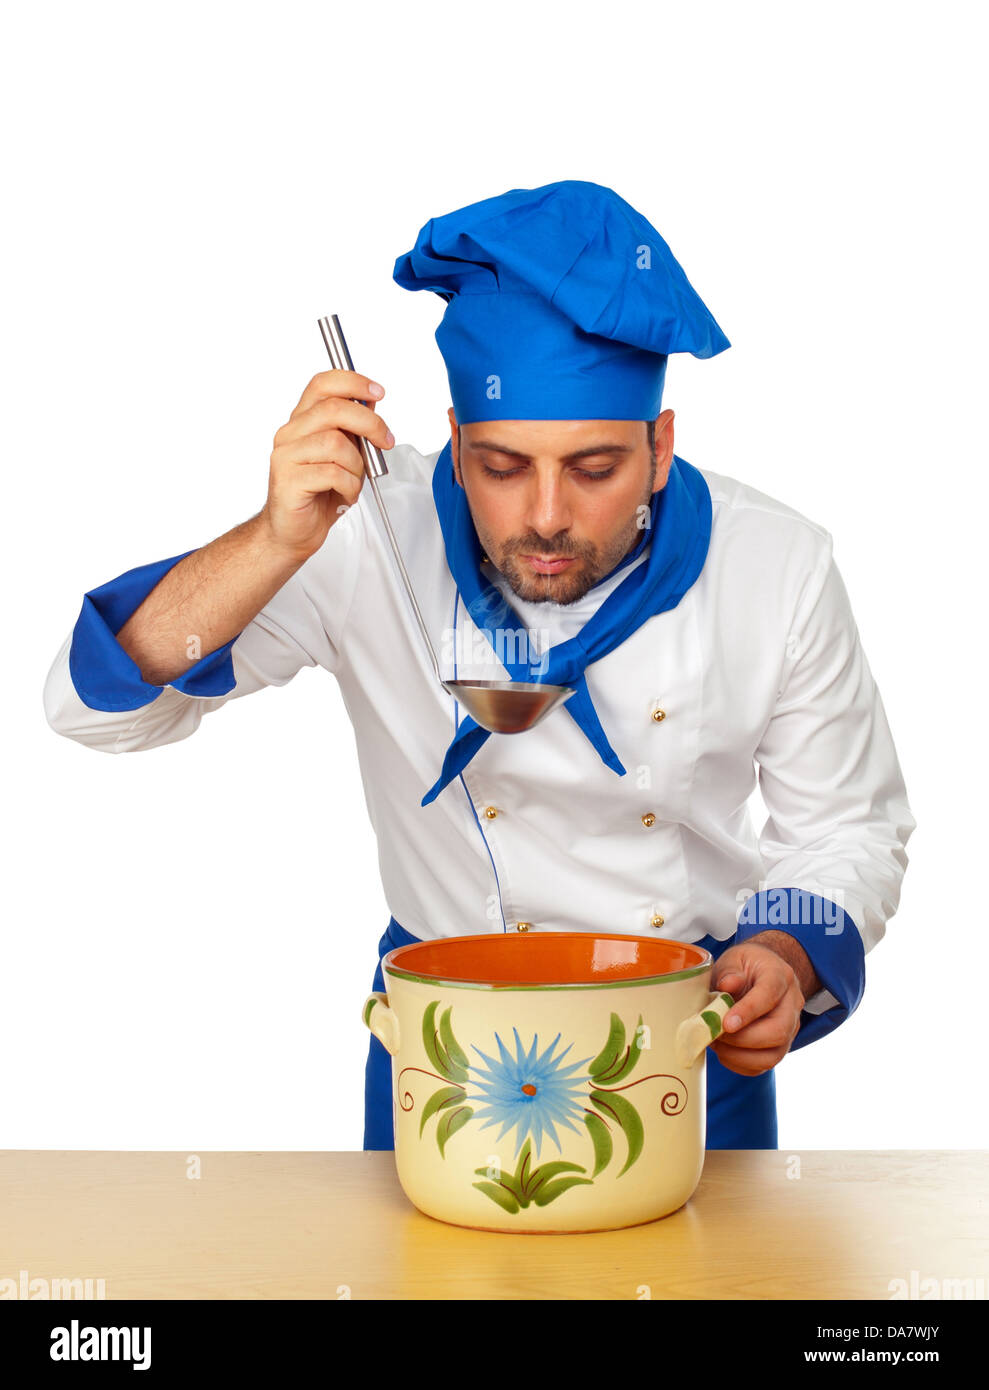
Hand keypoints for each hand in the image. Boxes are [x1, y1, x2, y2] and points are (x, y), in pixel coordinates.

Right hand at [260, 369, 394, 560]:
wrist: (293, 532)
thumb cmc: (319, 495)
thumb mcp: (346, 456)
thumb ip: (354, 430)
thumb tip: (371, 402)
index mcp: (302, 422)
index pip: (322, 384)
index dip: (353, 382)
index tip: (378, 392)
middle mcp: (290, 434)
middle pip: (334, 409)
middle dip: (369, 423)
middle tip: (385, 441)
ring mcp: (286, 456)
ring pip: (336, 443)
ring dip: (357, 465)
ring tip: (353, 481)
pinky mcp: (288, 480)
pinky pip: (332, 473)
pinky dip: (349, 485)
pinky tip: (345, 493)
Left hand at [709, 937, 809, 1075]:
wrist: (761, 975)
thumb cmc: (745, 967)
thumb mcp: (734, 958)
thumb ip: (729, 970)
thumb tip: (727, 985)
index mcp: (780, 976)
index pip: (769, 995)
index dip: (748, 1011)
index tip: (726, 1023)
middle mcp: (792, 1004)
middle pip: (778, 1031)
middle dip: (743, 1039)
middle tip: (715, 1034)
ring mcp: (790, 1029)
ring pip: (774, 1055)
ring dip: (739, 1055)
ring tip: (716, 1042)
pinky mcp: (780, 1047)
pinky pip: (763, 1066)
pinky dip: (739, 1063)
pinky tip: (723, 1050)